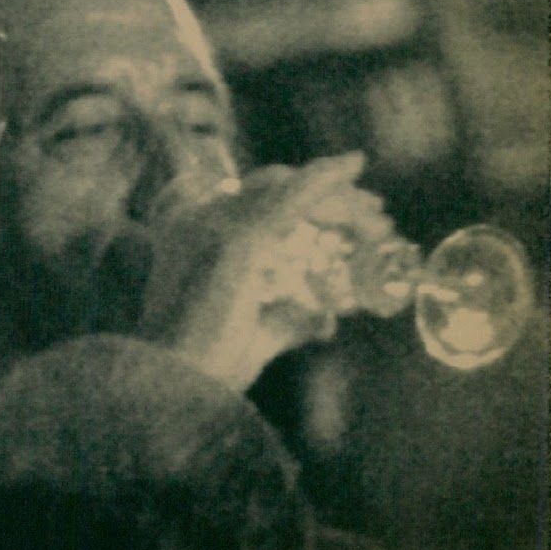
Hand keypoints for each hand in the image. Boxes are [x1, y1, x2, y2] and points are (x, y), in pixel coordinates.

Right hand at [134, 152, 395, 390]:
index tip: (331, 206)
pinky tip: (354, 164)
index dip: (289, 192)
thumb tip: (325, 319)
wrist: (172, 385)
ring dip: (338, 198)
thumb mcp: (251, 332)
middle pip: (271, 186)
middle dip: (323, 195)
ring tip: (378, 217)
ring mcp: (216, 224)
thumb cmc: (202, 365)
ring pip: (289, 189)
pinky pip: (292, 195)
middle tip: (371, 214)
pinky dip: (326, 176)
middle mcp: (195, 217)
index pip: (244, 195)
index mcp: (185, 233)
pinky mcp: (241, 239)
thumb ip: (286, 319)